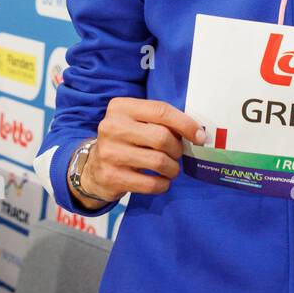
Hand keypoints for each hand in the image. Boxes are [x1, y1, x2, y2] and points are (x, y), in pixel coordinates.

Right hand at [75, 98, 205, 205]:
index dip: (186, 124)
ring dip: (172, 169)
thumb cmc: (126, 141)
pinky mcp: (111, 177)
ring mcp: (109, 152)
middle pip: (161, 137)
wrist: (93, 168)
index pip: (161, 111)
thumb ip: (161, 121)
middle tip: (177, 154)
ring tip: (171, 169)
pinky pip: (150, 184)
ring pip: (158, 162)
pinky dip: (163, 185)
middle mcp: (111, 127)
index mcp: (121, 107)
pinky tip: (161, 181)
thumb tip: (197, 133)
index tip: (199, 136)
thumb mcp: (137, 122)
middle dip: (177, 149)